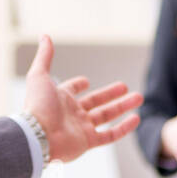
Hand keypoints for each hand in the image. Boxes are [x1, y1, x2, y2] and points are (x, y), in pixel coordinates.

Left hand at [22, 35, 143, 162]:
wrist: (38, 136)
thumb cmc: (38, 106)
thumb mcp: (39, 75)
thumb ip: (44, 57)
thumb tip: (45, 36)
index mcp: (60, 99)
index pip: (71, 90)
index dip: (78, 85)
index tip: (86, 81)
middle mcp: (71, 113)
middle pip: (95, 102)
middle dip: (110, 94)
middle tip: (125, 86)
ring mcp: (81, 128)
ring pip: (106, 116)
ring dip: (122, 107)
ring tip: (138, 97)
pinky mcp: (88, 142)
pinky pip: (110, 135)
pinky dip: (124, 128)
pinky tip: (136, 119)